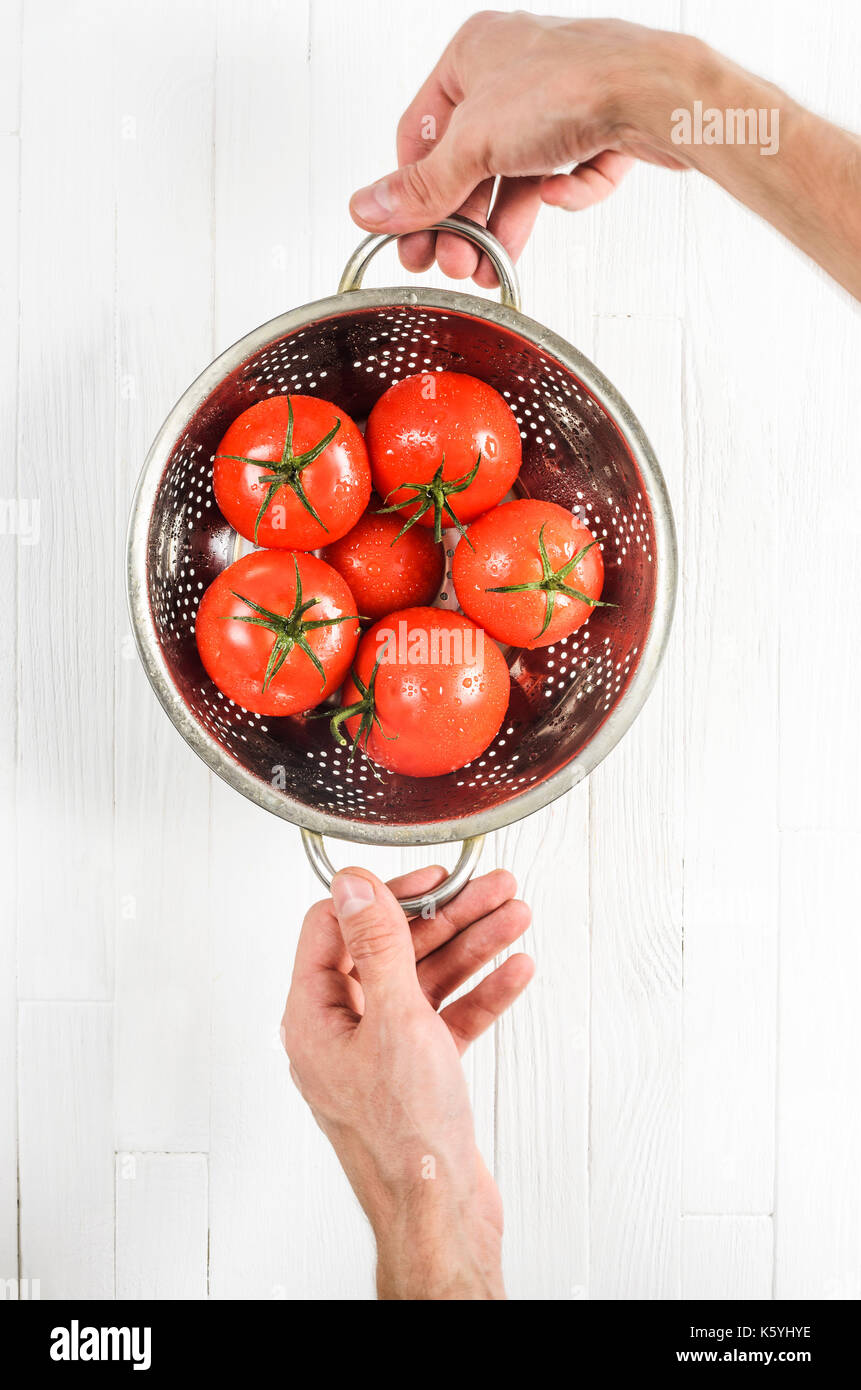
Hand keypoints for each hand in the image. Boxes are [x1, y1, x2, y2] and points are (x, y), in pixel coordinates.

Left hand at [281, 863, 532, 1299]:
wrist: (440, 1212)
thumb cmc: (406, 1135)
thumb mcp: (395, 1018)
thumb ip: (377, 945)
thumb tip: (354, 885)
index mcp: (315, 1017)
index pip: (336, 929)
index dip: (384, 895)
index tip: (428, 876)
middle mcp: (343, 1032)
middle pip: (392, 949)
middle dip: (447, 917)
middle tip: (491, 890)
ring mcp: (381, 1054)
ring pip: (426, 981)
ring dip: (472, 947)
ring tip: (514, 918)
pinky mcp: (417, 1075)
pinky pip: (447, 1018)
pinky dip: (480, 993)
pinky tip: (512, 971)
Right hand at [349, 11, 860, 298]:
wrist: (657, 95)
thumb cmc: (573, 86)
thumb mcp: (475, 145)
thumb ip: (422, 187)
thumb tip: (369, 210)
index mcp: (472, 54)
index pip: (420, 135)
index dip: (413, 194)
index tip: (410, 241)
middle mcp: (512, 72)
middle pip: (468, 165)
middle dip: (462, 223)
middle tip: (452, 263)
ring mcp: (556, 100)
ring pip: (515, 178)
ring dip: (502, 227)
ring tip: (490, 266)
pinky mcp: (596, 127)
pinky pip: (565, 175)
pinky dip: (563, 195)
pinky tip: (560, 197)